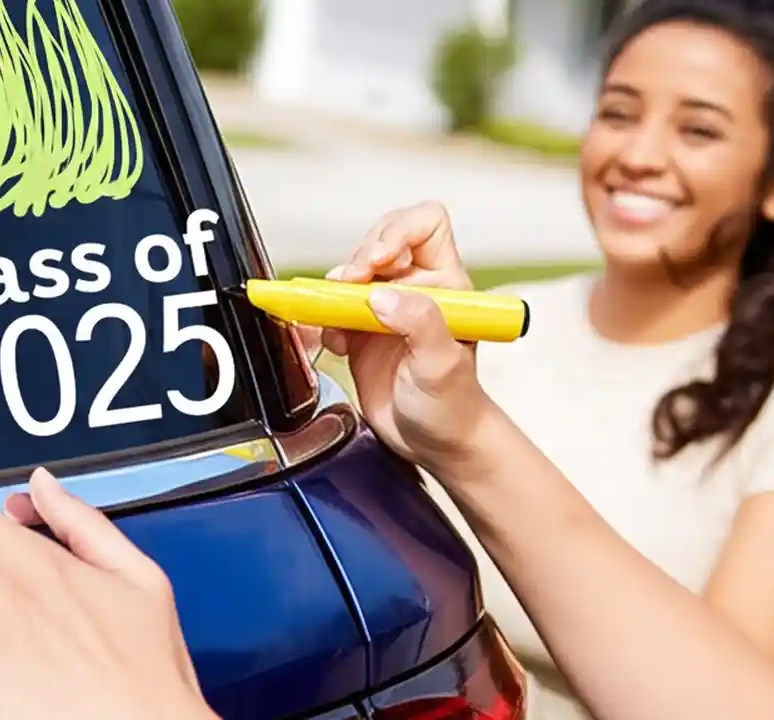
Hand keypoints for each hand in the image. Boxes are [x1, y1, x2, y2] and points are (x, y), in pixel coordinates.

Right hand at [317, 201, 496, 473]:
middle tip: (348, 287)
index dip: (398, 232)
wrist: (434, 443)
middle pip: (379, 242)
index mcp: (444, 285)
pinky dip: (319, 320)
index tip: (378, 261)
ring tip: (335, 320)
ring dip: (334, 292)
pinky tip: (328, 341)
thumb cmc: (454, 405)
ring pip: (350, 275)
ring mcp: (384, 310)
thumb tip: (383, 295)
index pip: (426, 224)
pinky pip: (329, 310)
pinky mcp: (358, 332)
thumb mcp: (442, 366)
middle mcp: (413, 290)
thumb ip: (420, 324)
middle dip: (358, 260)